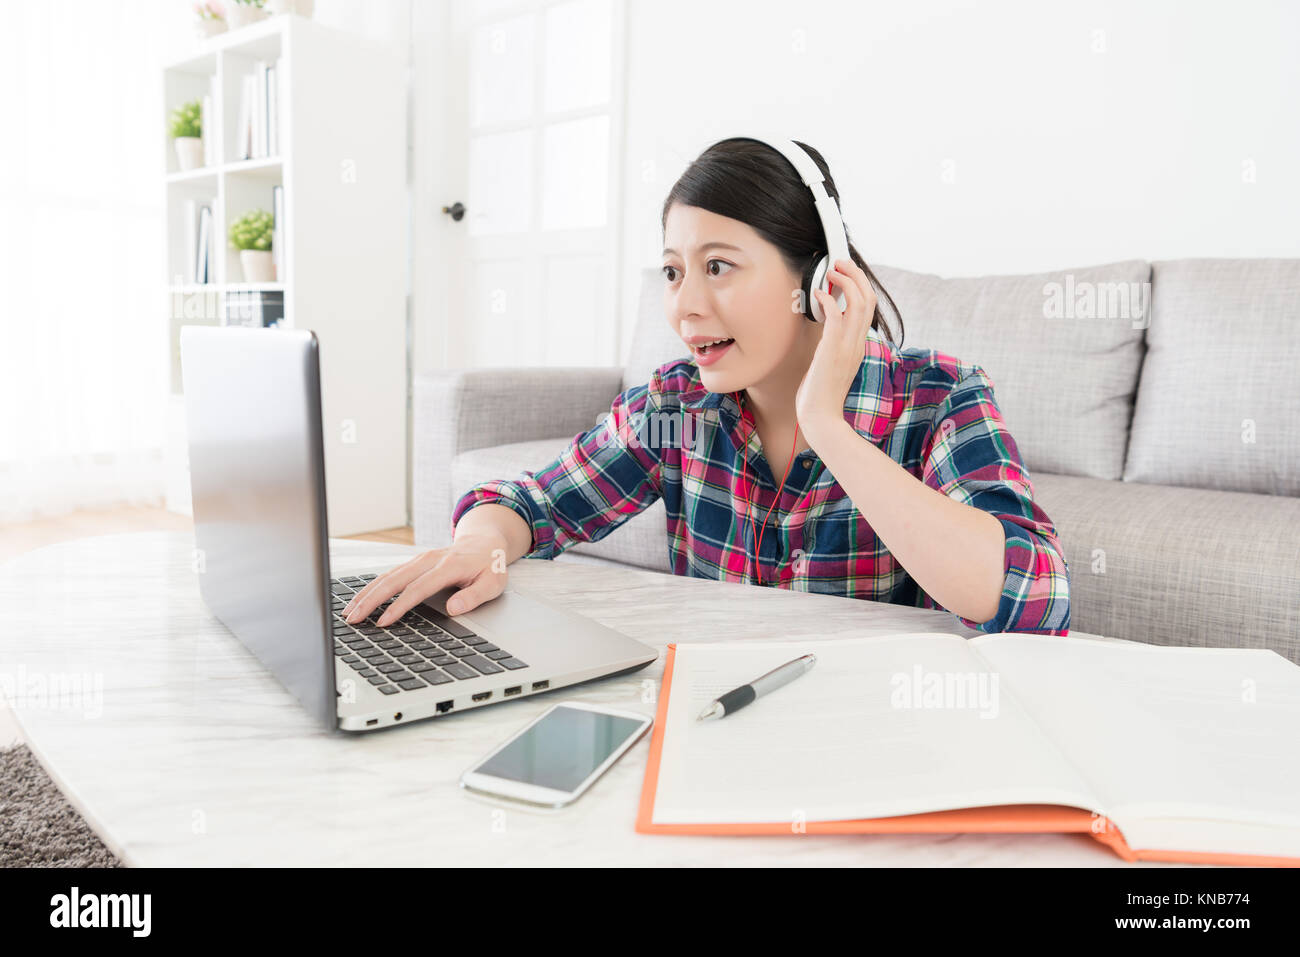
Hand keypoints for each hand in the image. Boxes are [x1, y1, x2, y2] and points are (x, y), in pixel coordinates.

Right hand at [341, 530, 509, 626]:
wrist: (486, 542)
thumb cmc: (490, 566)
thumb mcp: (493, 583)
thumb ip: (474, 596)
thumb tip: (453, 609)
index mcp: (449, 566)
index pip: (418, 589)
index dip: (399, 607)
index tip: (383, 622)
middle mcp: (429, 559)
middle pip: (394, 580)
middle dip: (371, 600)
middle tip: (353, 618)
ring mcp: (420, 559)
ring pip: (387, 575)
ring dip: (366, 593)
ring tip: (348, 611)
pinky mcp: (414, 562)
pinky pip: (389, 573)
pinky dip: (372, 586)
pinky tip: (360, 598)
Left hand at [795, 258, 881, 446]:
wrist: (820, 418)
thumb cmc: (820, 394)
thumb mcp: (830, 363)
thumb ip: (833, 344)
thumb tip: (825, 326)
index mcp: (858, 345)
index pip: (868, 306)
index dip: (859, 284)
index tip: (844, 273)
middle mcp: (857, 342)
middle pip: (869, 298)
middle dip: (855, 275)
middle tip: (839, 263)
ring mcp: (847, 346)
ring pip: (859, 302)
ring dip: (845, 281)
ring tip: (830, 271)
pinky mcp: (833, 351)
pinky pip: (837, 316)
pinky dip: (829, 299)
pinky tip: (818, 293)